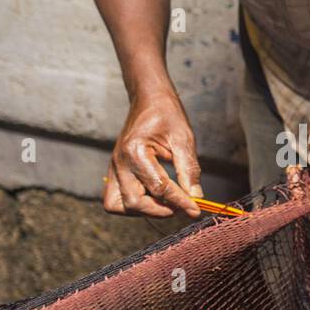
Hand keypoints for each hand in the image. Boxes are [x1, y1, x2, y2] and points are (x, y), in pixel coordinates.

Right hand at [103, 86, 202, 217]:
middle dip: (159, 210)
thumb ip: (189, 170)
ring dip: (142, 210)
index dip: (180, 202)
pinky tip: (152, 197)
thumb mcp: (183, 139)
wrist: (149, 99)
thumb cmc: (166, 114)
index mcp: (135, 151)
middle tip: (180, 206)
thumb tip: (196, 196)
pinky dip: (133, 205)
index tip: (195, 210)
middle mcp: (119, 162)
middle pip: (134, 202)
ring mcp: (114, 167)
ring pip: (119, 205)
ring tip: (165, 202)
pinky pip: (116, 199)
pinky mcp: (114, 171)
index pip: (159, 188)